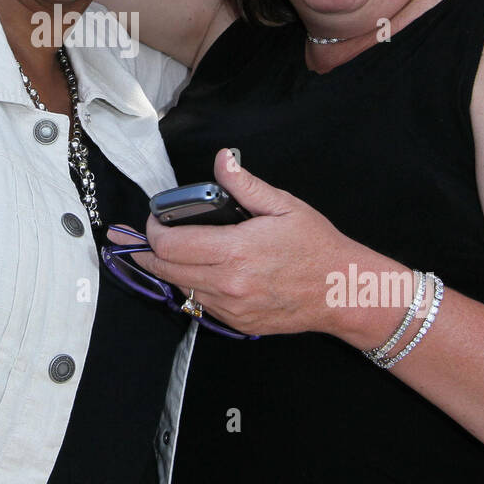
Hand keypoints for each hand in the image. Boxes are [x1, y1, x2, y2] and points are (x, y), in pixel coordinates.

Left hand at [113, 148, 371, 336]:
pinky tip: (195, 272)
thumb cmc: (316, 246)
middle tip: (141, 238)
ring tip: (164, 253)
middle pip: (166, 270)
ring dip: (167, 270)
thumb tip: (221, 160)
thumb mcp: (284, 205)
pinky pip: (200, 305)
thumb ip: (245, 185)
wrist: (343, 290)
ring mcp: (232, 307)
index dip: (152, 230)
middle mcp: (229, 283)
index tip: (153, 219)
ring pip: (179, 289)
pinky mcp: (238, 323)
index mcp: (236, 250)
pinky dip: (190, 287)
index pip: (171, 245)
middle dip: (146, 252)